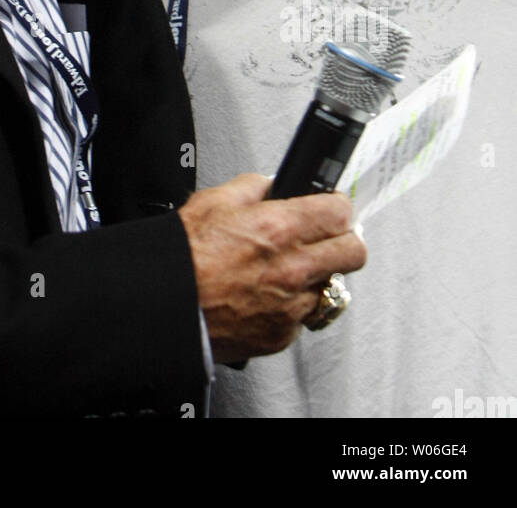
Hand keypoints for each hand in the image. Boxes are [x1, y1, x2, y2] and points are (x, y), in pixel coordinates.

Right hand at [178, 173, 365, 364]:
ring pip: (333, 287)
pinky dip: (294, 305)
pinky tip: (269, 294)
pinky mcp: (284, 335)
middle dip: (343, 240)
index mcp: (280, 228)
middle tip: (327, 237)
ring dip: (318, 275)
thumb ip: (253, 187)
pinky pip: (306, 315)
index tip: (330, 207)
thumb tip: (274, 184)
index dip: (336, 206)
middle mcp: (293, 269)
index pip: (340, 212)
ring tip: (289, 269)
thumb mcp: (214, 200)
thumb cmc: (183, 257)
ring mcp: (292, 306)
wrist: (165, 306)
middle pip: (354, 252)